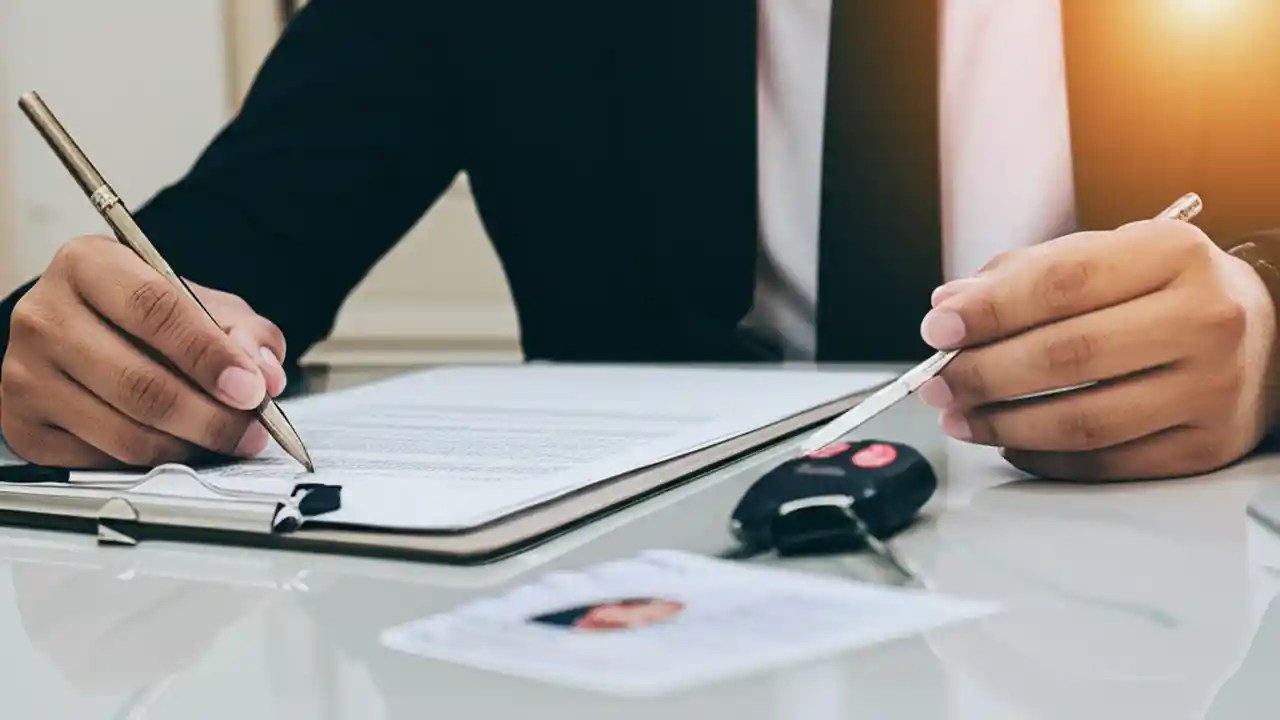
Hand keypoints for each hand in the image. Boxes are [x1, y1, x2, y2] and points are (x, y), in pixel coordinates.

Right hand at [0, 235, 287, 467]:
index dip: (210, 356)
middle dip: (211, 416)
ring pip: (123, 432)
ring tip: (226, 439)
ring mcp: (25, 374)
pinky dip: (152, 462)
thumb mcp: (203, 303)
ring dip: (189, 446)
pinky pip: (101, 460)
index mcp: (88, 265)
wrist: (86, 328)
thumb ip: (244, 331)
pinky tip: (179, 445)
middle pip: (138, 383)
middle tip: (252, 428)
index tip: (251, 388)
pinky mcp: (24, 424)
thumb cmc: (146, 313)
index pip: (154, 310)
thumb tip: (265, 375)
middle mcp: (44, 316)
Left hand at [917, 218, 1278, 479]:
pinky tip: (1008, 441)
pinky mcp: (1206, 446)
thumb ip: (1023, 276)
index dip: (990, 310)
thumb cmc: (1162, 290)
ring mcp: (1212, 389)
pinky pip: (1106, 462)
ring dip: (1003, 423)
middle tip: (936, 382)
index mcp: (1173, 255)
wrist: (1262, 333)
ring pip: (1084, 420)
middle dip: (984, 373)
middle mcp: (1204, 319)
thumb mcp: (1105, 257)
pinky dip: (1044, 457)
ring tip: (958, 416)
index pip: (1062, 283)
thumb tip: (950, 307)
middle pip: (1068, 356)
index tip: (938, 327)